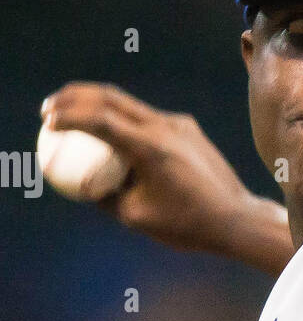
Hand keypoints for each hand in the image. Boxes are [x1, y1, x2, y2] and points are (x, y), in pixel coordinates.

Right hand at [42, 84, 291, 273]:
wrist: (237, 218)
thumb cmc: (187, 224)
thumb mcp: (136, 217)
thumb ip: (105, 197)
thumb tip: (81, 186)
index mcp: (149, 148)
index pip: (99, 119)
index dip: (69, 116)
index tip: (47, 121)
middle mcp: (165, 127)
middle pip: (111, 98)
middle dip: (75, 96)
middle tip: (50, 105)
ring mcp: (179, 124)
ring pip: (130, 105)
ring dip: (99, 105)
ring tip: (75, 114)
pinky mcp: (188, 128)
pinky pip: (149, 119)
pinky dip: (125, 122)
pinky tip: (113, 136)